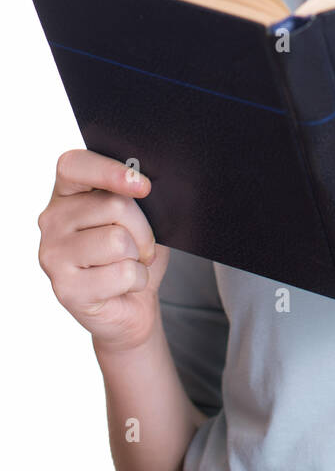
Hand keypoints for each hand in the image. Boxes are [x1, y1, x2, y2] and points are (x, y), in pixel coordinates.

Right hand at [38, 148, 169, 352]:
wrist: (132, 304)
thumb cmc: (135, 253)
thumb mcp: (142, 216)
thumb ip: (136, 197)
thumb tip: (146, 185)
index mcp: (67, 192)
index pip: (74, 165)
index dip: (109, 171)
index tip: (143, 185)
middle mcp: (52, 220)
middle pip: (113, 205)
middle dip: (143, 228)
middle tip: (143, 244)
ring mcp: (53, 255)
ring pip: (119, 240)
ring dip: (139, 257)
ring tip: (130, 264)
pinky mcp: (65, 288)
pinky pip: (123, 273)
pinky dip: (138, 280)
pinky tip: (123, 285)